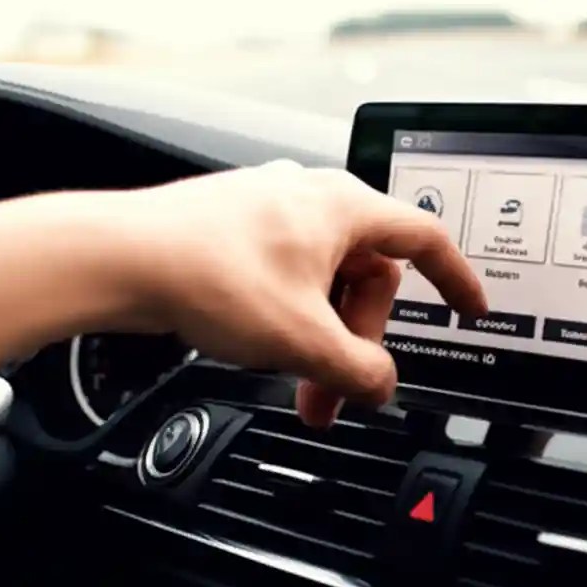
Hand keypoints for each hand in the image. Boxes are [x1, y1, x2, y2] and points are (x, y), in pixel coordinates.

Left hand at [123, 161, 485, 427]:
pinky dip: (289, 316)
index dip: (457, 280)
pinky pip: (286, 275)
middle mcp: (310, 198)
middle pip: (367, 276)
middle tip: (339, 388)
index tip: (468, 309)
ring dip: (320, 335)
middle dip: (358, 340)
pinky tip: (265, 347)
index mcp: (344, 207)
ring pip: (323, 281)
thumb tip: (381, 386)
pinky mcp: (234, 227)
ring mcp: (269, 209)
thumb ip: (360, 371)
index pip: (425, 240)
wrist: (119, 258)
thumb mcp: (304, 340)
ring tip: (296, 379)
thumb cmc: (208, 275)